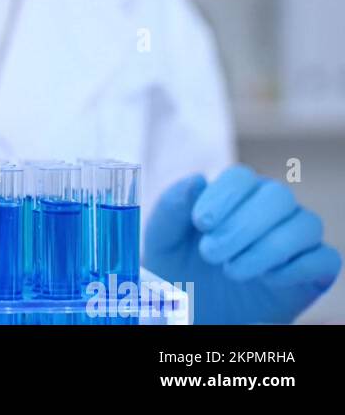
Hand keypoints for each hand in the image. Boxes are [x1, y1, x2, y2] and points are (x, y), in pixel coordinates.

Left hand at [144, 165, 340, 323]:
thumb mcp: (163, 241)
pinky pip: (324, 258)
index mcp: (233, 195)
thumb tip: (196, 179)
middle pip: (277, 195)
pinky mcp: (314, 270)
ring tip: (231, 271)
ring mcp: (295, 238)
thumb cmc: (179, 268)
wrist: (197, 310)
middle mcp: (269, 210)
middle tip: (211, 253)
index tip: (202, 222)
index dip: (224, 196)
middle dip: (243, 225)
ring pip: (306, 224)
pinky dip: (297, 268)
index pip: (241, 177)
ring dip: (268, 248)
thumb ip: (172, 208)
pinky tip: (266, 280)